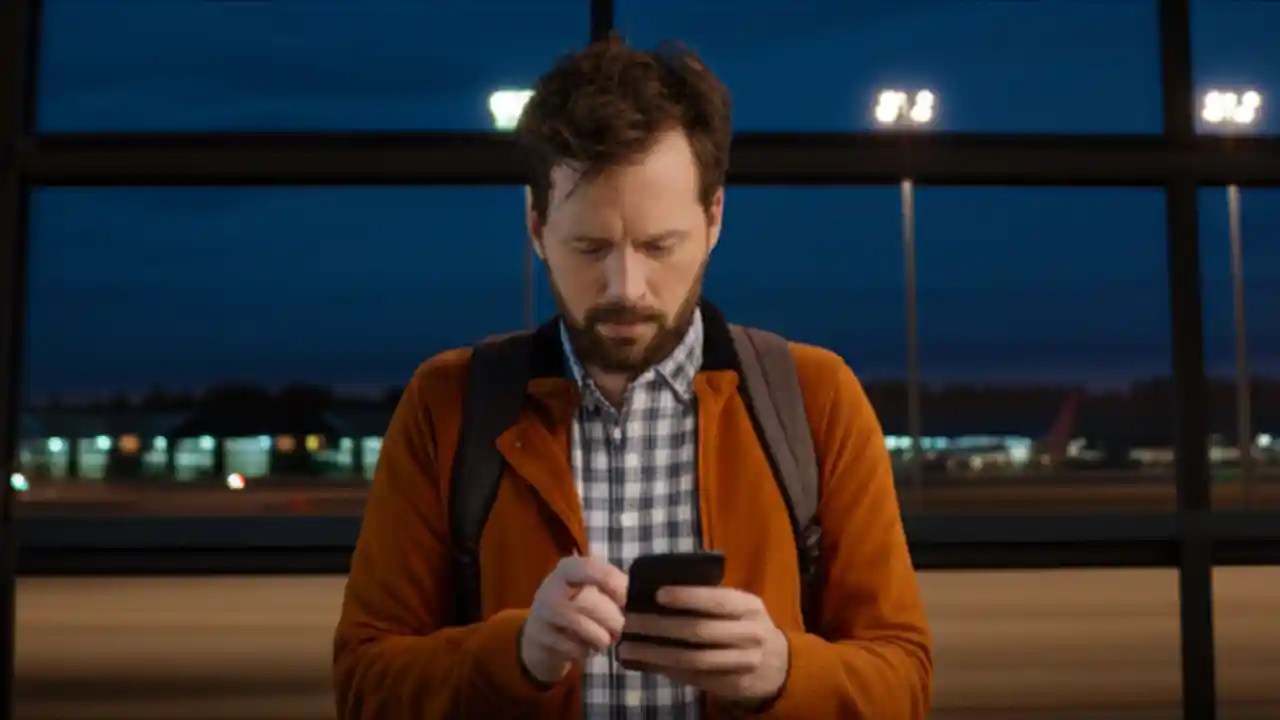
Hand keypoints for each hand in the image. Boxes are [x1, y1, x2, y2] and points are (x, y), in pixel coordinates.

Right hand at [519, 555, 628, 684]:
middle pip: (590, 601)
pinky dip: (584, 651)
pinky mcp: (539, 637)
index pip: (592, 568)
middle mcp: (551, 585)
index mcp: (569, 568)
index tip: (627, 601)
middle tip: (621, 629)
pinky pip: (571, 647)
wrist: (541, 635)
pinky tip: (585, 649)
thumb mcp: (593, 592)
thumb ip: (616, 588)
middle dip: (612, 620)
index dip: (615, 585)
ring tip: (606, 640)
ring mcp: (542, 611)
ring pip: (581, 625)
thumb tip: (641, 596)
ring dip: (601, 637)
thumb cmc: (577, 608)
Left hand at [617, 586, 788, 706]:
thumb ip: (710, 599)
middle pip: (700, 631)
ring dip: (656, 654)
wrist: (777, 664)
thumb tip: (658, 593)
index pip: (718, 600)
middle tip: (629, 622)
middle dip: (660, 626)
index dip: (688, 597)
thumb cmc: (745, 625)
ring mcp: (743, 663)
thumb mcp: (739, 607)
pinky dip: (667, 669)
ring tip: (629, 647)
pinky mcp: (732, 686)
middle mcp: (750, 634)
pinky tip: (647, 662)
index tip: (657, 594)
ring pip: (693, 660)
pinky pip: (694, 678)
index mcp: (750, 607)